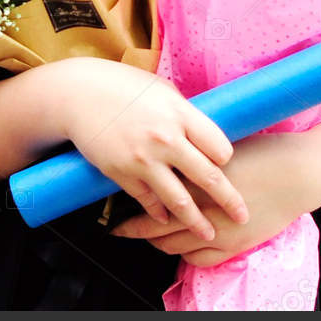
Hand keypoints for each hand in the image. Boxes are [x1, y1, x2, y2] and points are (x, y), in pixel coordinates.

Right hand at [53, 60, 247, 240]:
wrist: (78, 94)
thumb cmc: (124, 87)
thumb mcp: (162, 91)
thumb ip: (185, 114)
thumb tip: (206, 134)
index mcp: (181, 114)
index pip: (220, 147)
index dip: (225, 158)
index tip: (224, 165)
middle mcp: (166, 138)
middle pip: (208, 177)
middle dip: (229, 200)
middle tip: (242, 214)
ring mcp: (143, 159)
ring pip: (180, 200)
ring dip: (197, 221)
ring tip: (209, 233)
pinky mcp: (122, 173)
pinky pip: (148, 201)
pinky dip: (160, 213)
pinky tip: (167, 220)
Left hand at [110, 132, 315, 266]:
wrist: (299, 173)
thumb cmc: (263, 151)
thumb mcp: (220, 145)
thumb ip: (192, 155)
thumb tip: (168, 155)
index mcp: (196, 178)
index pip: (153, 192)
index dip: (133, 197)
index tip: (121, 196)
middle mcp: (203, 208)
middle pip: (156, 224)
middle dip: (135, 227)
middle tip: (120, 228)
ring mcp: (217, 231)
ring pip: (172, 246)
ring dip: (157, 241)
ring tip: (149, 236)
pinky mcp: (233, 246)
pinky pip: (196, 259)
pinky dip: (183, 254)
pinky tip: (181, 246)